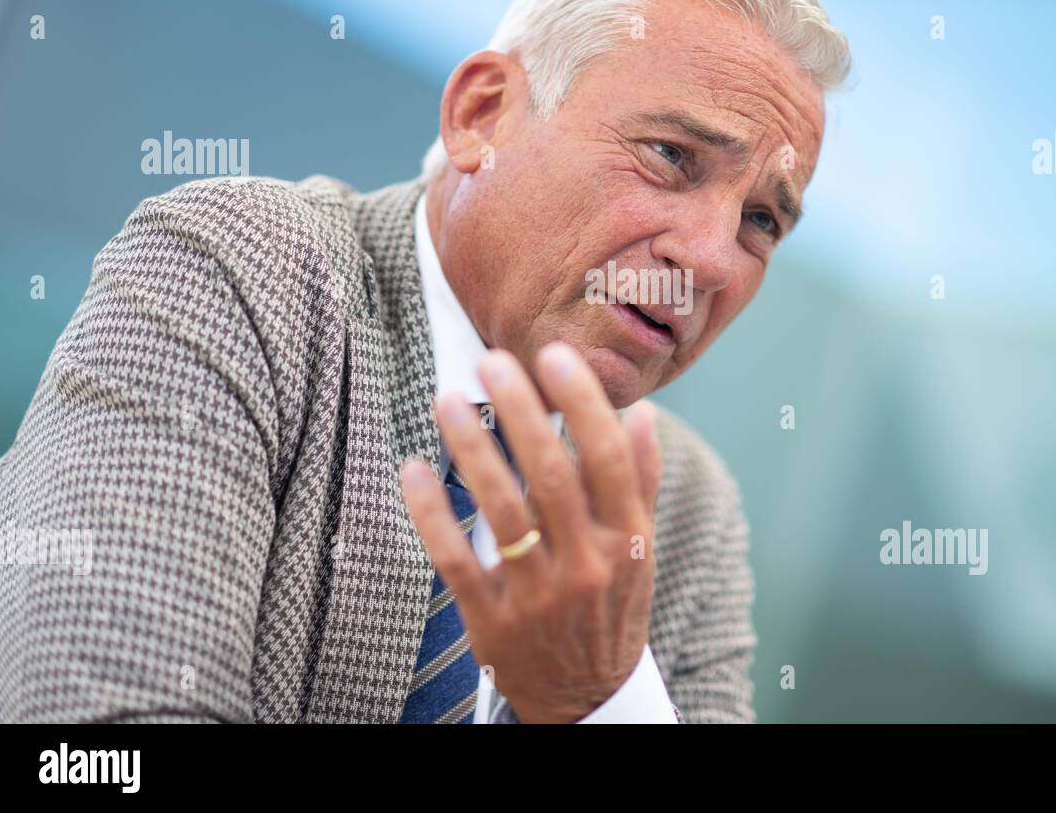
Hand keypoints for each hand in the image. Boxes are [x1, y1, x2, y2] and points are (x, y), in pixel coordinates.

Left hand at [399, 341, 662, 722]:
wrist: (587, 698)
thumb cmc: (611, 606)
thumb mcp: (640, 548)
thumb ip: (640, 481)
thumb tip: (643, 414)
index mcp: (627, 540)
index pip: (608, 459)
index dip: (582, 403)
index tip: (554, 356)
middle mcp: (587, 565)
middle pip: (552, 475)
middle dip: (520, 412)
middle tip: (490, 360)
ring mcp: (538, 595)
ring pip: (501, 510)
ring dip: (472, 449)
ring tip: (447, 400)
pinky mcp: (492, 619)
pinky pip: (456, 558)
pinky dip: (432, 512)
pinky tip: (413, 470)